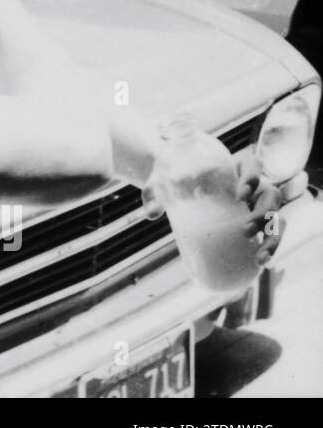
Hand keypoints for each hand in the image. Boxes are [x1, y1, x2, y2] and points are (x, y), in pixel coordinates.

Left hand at [141, 153, 286, 266]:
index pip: (253, 165)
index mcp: (233, 166)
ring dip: (273, 237)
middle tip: (245, 230)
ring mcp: (253, 204)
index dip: (252, 178)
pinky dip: (269, 247)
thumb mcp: (160, 180)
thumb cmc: (169, 176)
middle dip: (264, 214)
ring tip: (260, 257)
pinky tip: (261, 262)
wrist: (171, 184)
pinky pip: (269, 233)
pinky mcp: (252, 221)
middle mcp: (250, 184)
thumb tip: (151, 213)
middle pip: (270, 195)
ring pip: (276, 217)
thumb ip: (154, 192)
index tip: (238, 195)